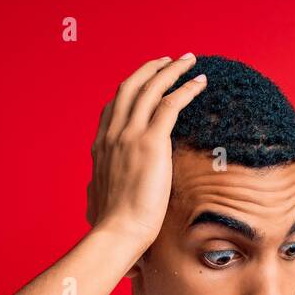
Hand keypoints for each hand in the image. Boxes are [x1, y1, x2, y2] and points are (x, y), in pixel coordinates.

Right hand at [86, 54, 207, 248]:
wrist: (117, 233)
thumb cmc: (111, 227)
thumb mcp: (96, 202)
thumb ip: (98, 191)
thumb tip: (94, 197)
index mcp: (100, 147)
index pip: (112, 108)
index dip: (129, 91)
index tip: (144, 83)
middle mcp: (113, 135)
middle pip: (130, 87)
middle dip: (150, 69)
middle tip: (167, 61)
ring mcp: (130, 135)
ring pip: (151, 88)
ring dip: (171, 70)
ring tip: (188, 61)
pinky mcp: (151, 142)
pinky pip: (171, 103)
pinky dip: (186, 88)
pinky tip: (199, 82)